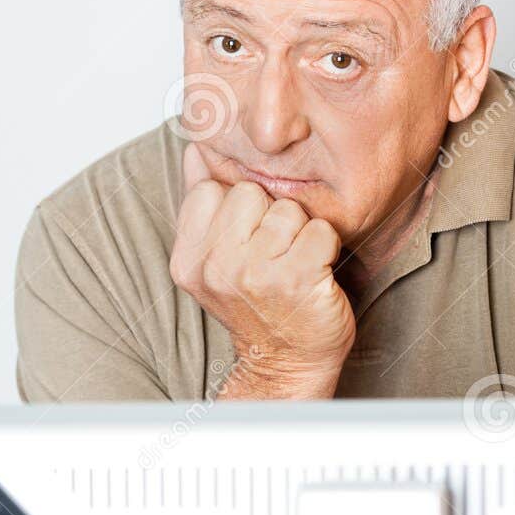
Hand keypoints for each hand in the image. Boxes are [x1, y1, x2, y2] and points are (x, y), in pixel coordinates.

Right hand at [170, 143, 354, 398]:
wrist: (286, 364)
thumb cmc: (258, 308)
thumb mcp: (217, 259)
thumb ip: (202, 204)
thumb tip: (195, 150)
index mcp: (190, 259)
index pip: (212, 190)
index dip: (238, 209)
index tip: (247, 242)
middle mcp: (217, 267)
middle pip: (252, 193)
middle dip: (270, 217)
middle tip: (274, 257)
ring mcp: (256, 274)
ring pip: (287, 209)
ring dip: (300, 234)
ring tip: (294, 265)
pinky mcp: (297, 279)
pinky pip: (319, 229)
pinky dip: (325, 247)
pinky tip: (314, 272)